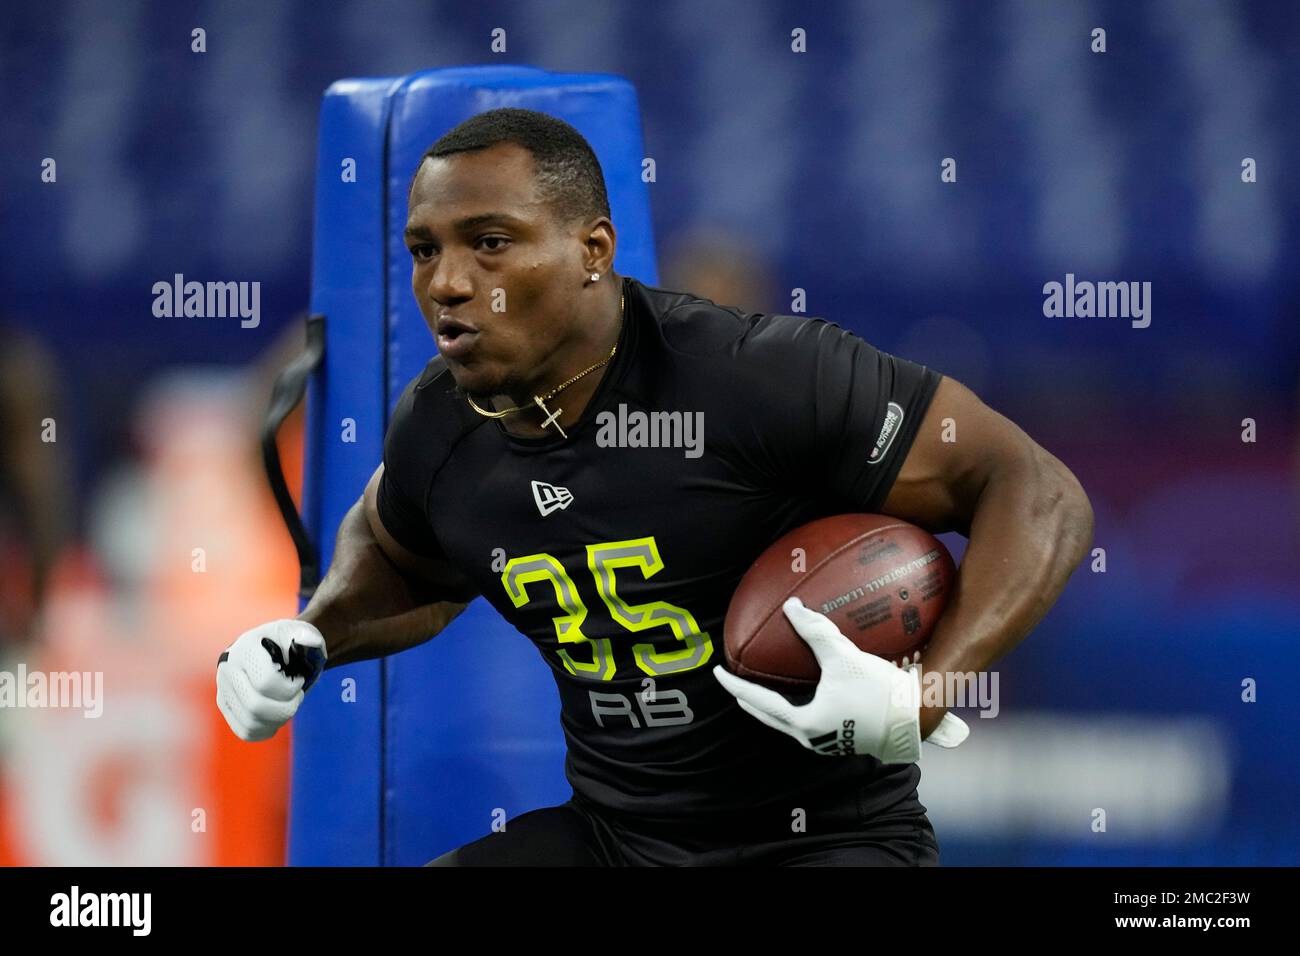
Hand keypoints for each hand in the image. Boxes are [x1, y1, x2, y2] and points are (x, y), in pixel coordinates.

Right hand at [216, 619, 326, 741]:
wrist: (273, 648)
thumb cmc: (289, 642)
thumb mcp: (300, 633)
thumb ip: (307, 635)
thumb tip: (309, 640)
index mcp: (246, 648)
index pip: (266, 682)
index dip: (290, 688)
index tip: (299, 679)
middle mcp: (228, 668)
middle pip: (256, 707)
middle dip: (286, 708)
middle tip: (296, 697)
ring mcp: (223, 688)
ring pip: (250, 723)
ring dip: (277, 721)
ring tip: (287, 706)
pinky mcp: (225, 704)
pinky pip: (244, 731)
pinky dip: (265, 730)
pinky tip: (276, 718)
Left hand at [713, 597, 968, 763]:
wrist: (919, 722)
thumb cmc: (880, 695)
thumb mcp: (845, 659)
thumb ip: (816, 632)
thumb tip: (792, 607)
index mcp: (805, 722)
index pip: (759, 701)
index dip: (735, 685)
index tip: (718, 673)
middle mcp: (813, 737)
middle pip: (770, 716)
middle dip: (751, 699)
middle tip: (736, 682)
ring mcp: (830, 740)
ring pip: (790, 720)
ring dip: (775, 704)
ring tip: (767, 685)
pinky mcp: (846, 736)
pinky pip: (811, 717)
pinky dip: (799, 702)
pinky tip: (809, 686)